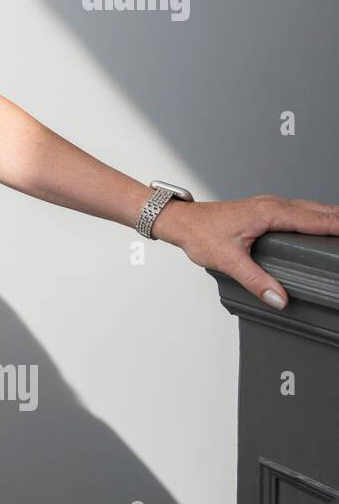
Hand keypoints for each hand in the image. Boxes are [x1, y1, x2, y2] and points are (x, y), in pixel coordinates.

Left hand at [158, 194, 338, 308]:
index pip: (315, 219)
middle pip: (318, 210)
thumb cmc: (199, 233)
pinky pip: (299, 210)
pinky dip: (316, 216)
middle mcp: (272, 205)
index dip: (338, 226)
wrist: (180, 221)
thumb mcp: (228, 260)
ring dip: (330, 216)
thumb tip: (279, 297)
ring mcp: (268, 205)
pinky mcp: (264, 210)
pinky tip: (321, 223)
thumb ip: (256, 280)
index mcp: (269, 213)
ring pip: (309, 208)